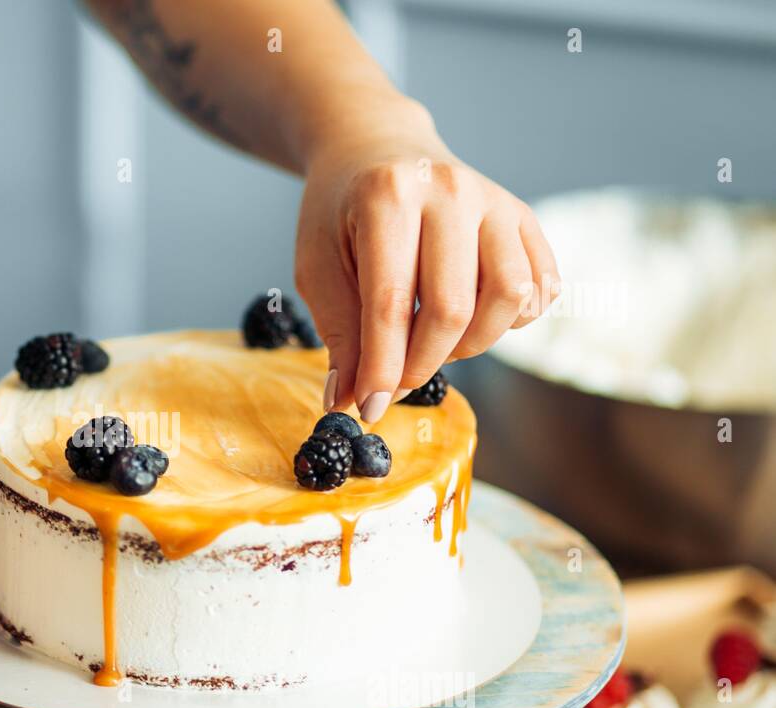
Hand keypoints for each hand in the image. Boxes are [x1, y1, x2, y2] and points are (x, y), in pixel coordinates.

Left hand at [294, 98, 559, 419]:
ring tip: (431, 343)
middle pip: (452, 309)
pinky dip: (512, 320)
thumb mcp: (317, 266)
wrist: (377, 147)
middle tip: (394, 383)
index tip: (370, 409)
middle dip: (421, 365)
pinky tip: (473, 318)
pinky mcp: (523, 215)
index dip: (382, 368)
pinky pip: (541, 286)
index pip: (390, 303)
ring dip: (470, 345)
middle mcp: (450, 190)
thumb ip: (337, 333)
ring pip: (508, 299)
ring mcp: (495, 199)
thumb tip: (350, 401)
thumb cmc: (340, 213)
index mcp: (387, 196)